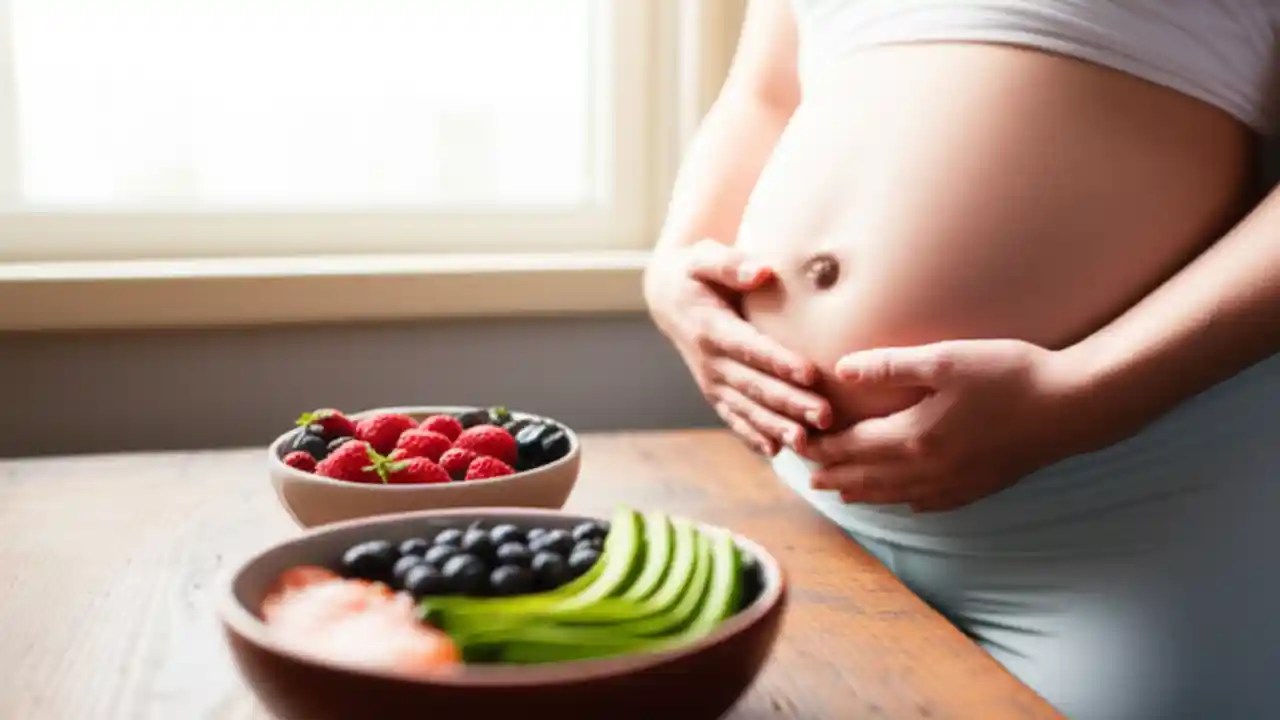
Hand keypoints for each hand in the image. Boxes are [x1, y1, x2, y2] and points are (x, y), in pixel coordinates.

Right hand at [645, 239, 832, 454]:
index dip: (778, 361)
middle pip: (754, 385)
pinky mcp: (716, 392)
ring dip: (776, 426)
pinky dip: (752, 436)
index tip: (809, 372)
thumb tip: (762, 272)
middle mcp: (710, 360)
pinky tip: (775, 452)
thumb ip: (732, 264)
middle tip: (824, 415)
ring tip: (805, 442)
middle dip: (789, 402)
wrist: (667, 297)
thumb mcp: (705, 257)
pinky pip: (734, 418)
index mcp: (711, 327)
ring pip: (747, 408)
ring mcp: (712, 381)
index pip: (749, 347)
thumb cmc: (695, 272)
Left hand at [800, 339, 1093, 511]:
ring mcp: (955, 483)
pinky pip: (931, 503)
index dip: (822, 446)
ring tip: (839, 492)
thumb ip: (891, 366)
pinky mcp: (979, 486)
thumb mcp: (946, 359)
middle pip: (867, 477)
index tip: (796, 443)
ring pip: (895, 495)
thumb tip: (842, 369)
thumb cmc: (1010, 374)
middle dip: (834, 474)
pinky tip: (903, 502)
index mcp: (914, 437)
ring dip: (863, 492)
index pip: (852, 446)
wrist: (1073, 408)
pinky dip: (906, 502)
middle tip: (806, 474)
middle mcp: (929, 469)